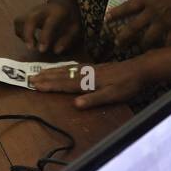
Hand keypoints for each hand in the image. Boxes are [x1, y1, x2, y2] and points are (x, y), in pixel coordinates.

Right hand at [14, 0, 82, 54]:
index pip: (48, 24)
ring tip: (31, 44)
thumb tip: (56, 51)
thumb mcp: (75, 27)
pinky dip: (20, 33)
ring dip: (22, 34)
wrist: (62, 1)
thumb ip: (67, 39)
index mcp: (56, 12)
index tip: (42, 50)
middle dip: (27, 35)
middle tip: (31, 48)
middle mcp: (42, 10)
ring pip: (19, 20)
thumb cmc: (69, 16)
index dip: (44, 37)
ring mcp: (32, 11)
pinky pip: (18, 23)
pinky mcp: (27, 14)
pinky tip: (29, 39)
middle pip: (29, 19)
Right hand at [29, 57, 154, 108]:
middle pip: (62, 75)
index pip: (65, 84)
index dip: (49, 85)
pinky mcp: (95, 67)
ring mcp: (90, 69)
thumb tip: (75, 104)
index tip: (34, 85)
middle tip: (29, 78)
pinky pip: (74, 66)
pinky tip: (62, 68)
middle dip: (46, 77)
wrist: (141, 68)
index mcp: (89, 81)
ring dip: (52, 71)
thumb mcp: (113, 95)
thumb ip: (94, 99)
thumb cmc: (128, 85)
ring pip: (67, 69)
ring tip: (40, 72)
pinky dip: (64, 67)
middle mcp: (86, 73)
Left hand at [108, 0, 170, 51]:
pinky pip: (168, 43)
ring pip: (148, 39)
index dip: (116, 14)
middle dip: (123, 37)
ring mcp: (163, 23)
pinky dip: (165, 48)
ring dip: (142, 44)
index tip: (106, 19)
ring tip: (139, 49)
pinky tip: (163, 52)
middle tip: (117, 44)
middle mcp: (152, 12)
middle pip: (133, 27)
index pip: (127, 7)